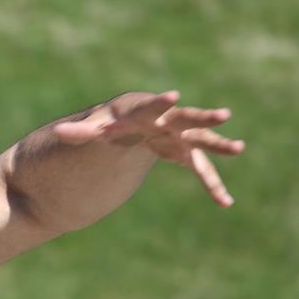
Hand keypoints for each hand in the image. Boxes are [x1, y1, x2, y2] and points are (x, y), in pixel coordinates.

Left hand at [54, 90, 244, 206]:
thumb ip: (78, 133)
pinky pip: (200, 168)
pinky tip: (225, 202)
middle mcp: (164, 119)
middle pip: (184, 118)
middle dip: (201, 117)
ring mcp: (177, 136)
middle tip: (223, 115)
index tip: (174, 96)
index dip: (160, 103)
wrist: (125, 126)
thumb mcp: (90, 130)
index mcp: (140, 110)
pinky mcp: (183, 152)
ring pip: (199, 141)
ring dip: (218, 146)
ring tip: (239, 149)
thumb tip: (59, 133)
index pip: (149, 107)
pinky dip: (211, 184)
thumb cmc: (105, 124)